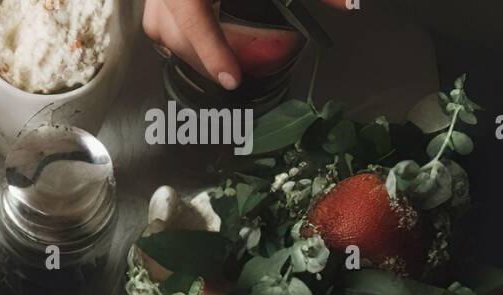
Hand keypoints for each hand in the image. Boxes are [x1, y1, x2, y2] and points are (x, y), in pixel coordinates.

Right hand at [142, 0, 351, 89]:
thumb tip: (345, 2)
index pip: (194, 17)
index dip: (213, 52)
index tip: (232, 80)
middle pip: (174, 31)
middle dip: (203, 58)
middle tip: (231, 73)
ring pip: (159, 27)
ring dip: (187, 49)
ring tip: (215, 61)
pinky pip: (157, 15)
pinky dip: (175, 32)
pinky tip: (197, 38)